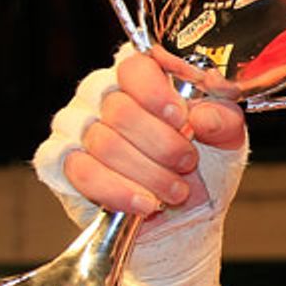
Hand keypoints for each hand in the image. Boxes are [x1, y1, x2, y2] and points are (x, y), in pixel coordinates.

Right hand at [33, 48, 248, 285]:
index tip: (181, 119)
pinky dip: (117, 190)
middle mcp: (102, 94)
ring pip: (103, 143)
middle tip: (187, 163)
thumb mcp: (226, 141)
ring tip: (174, 192)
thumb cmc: (202, 169)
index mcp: (141, 78)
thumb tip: (202, 115)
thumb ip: (223, 119)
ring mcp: (75, 126)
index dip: (156, 92)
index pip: (134, 66)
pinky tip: (144, 204)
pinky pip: (80, 171)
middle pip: (120, 109)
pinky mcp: (58, 162)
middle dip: (162, 145)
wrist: (185, 219)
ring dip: (146, 173)